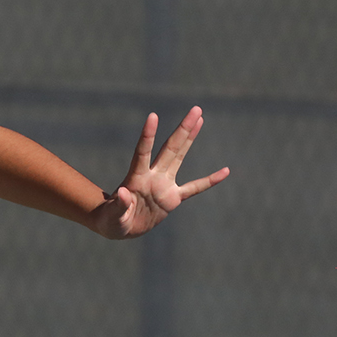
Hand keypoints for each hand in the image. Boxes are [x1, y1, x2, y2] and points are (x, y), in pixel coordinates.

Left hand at [94, 107, 229, 238]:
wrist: (119, 228)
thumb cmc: (111, 221)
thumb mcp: (112, 217)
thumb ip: (120, 205)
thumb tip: (123, 192)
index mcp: (136, 178)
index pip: (142, 152)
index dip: (147, 135)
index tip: (152, 116)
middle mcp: (152, 176)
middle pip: (169, 148)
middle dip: (182, 130)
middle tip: (196, 109)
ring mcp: (164, 186)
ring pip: (180, 158)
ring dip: (190, 139)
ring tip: (200, 119)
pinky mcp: (172, 199)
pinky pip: (195, 188)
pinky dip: (209, 181)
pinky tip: (225, 171)